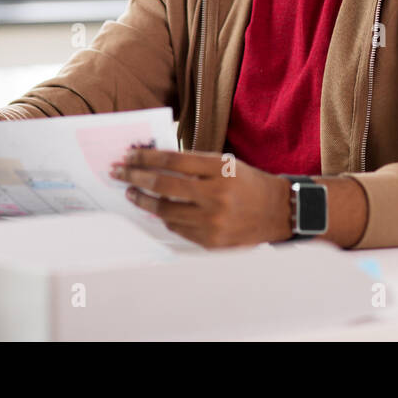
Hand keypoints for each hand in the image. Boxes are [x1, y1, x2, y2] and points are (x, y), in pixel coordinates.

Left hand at [109, 149, 291, 247]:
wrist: (279, 212)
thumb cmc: (249, 183)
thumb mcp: (226, 164)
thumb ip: (194, 164)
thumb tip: (154, 162)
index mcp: (220, 170)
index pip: (173, 160)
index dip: (146, 157)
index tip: (128, 155)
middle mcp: (216, 196)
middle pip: (163, 186)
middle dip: (134, 177)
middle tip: (118, 172)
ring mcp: (213, 222)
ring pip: (165, 211)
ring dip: (143, 200)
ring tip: (132, 192)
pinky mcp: (211, 242)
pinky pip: (178, 228)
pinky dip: (165, 217)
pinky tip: (157, 210)